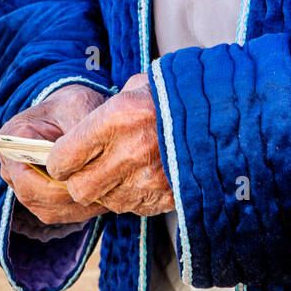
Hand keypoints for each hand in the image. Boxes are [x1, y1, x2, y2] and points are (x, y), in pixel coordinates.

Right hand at [0, 83, 109, 225]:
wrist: (71, 109)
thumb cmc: (74, 105)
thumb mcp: (79, 106)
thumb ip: (79, 131)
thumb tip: (85, 161)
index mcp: (13, 138)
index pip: (26, 178)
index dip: (56, 186)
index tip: (88, 181)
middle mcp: (11, 166)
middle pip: (35, 198)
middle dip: (70, 199)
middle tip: (103, 193)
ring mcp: (22, 184)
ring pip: (47, 210)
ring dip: (77, 208)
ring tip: (107, 197)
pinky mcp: (38, 196)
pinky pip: (57, 213)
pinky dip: (80, 210)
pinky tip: (102, 200)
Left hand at [46, 72, 175, 217]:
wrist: (233, 112)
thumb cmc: (184, 91)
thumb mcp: (143, 84)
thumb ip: (113, 106)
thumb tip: (92, 126)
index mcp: (119, 118)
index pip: (63, 157)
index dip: (57, 159)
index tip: (61, 156)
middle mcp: (130, 153)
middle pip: (80, 188)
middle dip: (77, 180)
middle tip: (85, 167)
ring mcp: (150, 180)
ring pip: (105, 201)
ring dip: (106, 189)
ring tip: (120, 168)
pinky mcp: (166, 197)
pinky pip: (133, 207)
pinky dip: (131, 196)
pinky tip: (142, 176)